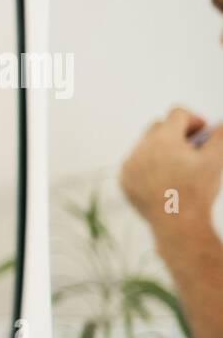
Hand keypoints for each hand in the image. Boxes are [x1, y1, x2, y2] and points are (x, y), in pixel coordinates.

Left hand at [119, 106, 222, 232]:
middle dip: (176, 132)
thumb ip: (220, 135)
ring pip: (145, 144)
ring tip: (178, 162)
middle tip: (192, 147)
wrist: (177, 223)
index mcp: (164, 139)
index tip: (203, 133)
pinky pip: (135, 163)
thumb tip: (221, 124)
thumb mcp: (215, 159)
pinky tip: (163, 177)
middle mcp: (142, 148)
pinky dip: (147, 165)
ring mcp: (130, 164)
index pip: (177, 113)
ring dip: (161, 148)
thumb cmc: (197, 191)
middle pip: (159, 126)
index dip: (194, 119)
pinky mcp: (124, 179)